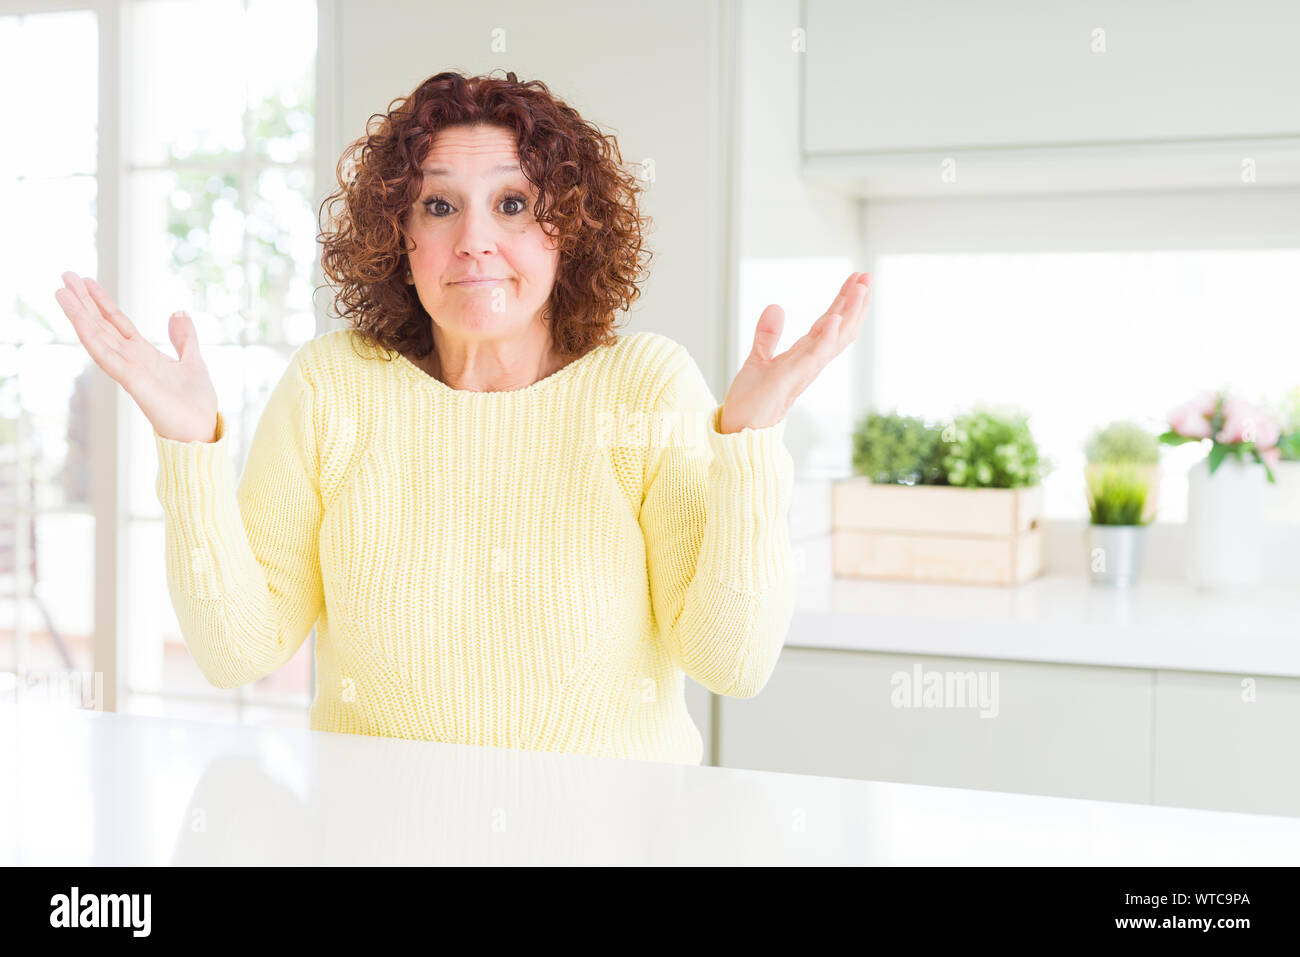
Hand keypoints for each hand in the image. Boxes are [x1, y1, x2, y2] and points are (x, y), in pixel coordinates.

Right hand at [53, 271, 220, 442]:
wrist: (202, 429)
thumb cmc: (197, 403)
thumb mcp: (193, 360)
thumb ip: (184, 338)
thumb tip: (178, 312)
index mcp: (144, 355)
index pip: (117, 323)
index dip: (102, 302)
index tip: (86, 281)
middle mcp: (131, 360)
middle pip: (101, 325)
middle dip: (84, 301)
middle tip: (64, 275)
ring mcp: (128, 370)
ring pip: (97, 337)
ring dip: (79, 314)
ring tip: (61, 291)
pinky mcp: (131, 380)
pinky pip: (107, 356)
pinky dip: (92, 338)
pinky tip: (79, 321)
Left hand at [718, 271, 871, 433]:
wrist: (739, 431)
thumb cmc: (751, 402)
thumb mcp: (758, 360)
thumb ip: (768, 336)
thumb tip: (775, 306)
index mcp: (803, 356)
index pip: (829, 324)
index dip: (843, 302)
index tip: (856, 279)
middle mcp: (809, 363)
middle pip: (839, 329)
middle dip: (854, 303)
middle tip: (868, 276)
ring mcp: (803, 372)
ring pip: (833, 340)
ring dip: (849, 314)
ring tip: (861, 289)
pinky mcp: (790, 381)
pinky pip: (812, 358)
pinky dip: (825, 340)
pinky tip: (833, 320)